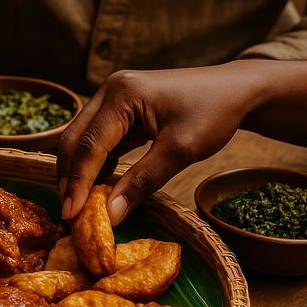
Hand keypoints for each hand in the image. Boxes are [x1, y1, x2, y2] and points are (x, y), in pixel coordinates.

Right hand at [58, 63, 259, 223]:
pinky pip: (98, 141)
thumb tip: (111, 215)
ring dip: (79, 172)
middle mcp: (109, 91)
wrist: (236, 90)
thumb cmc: (214, 113)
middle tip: (70, 215)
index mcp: (121, 94)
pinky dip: (95, 165)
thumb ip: (143, 181)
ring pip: (81, 141)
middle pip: (74, 139)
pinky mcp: (120, 111)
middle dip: (69, 177)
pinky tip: (98, 189)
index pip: (89, 145)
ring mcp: (113, 99)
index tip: (70, 215)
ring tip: (80, 206)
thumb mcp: (180, 150)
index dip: (77, 183)